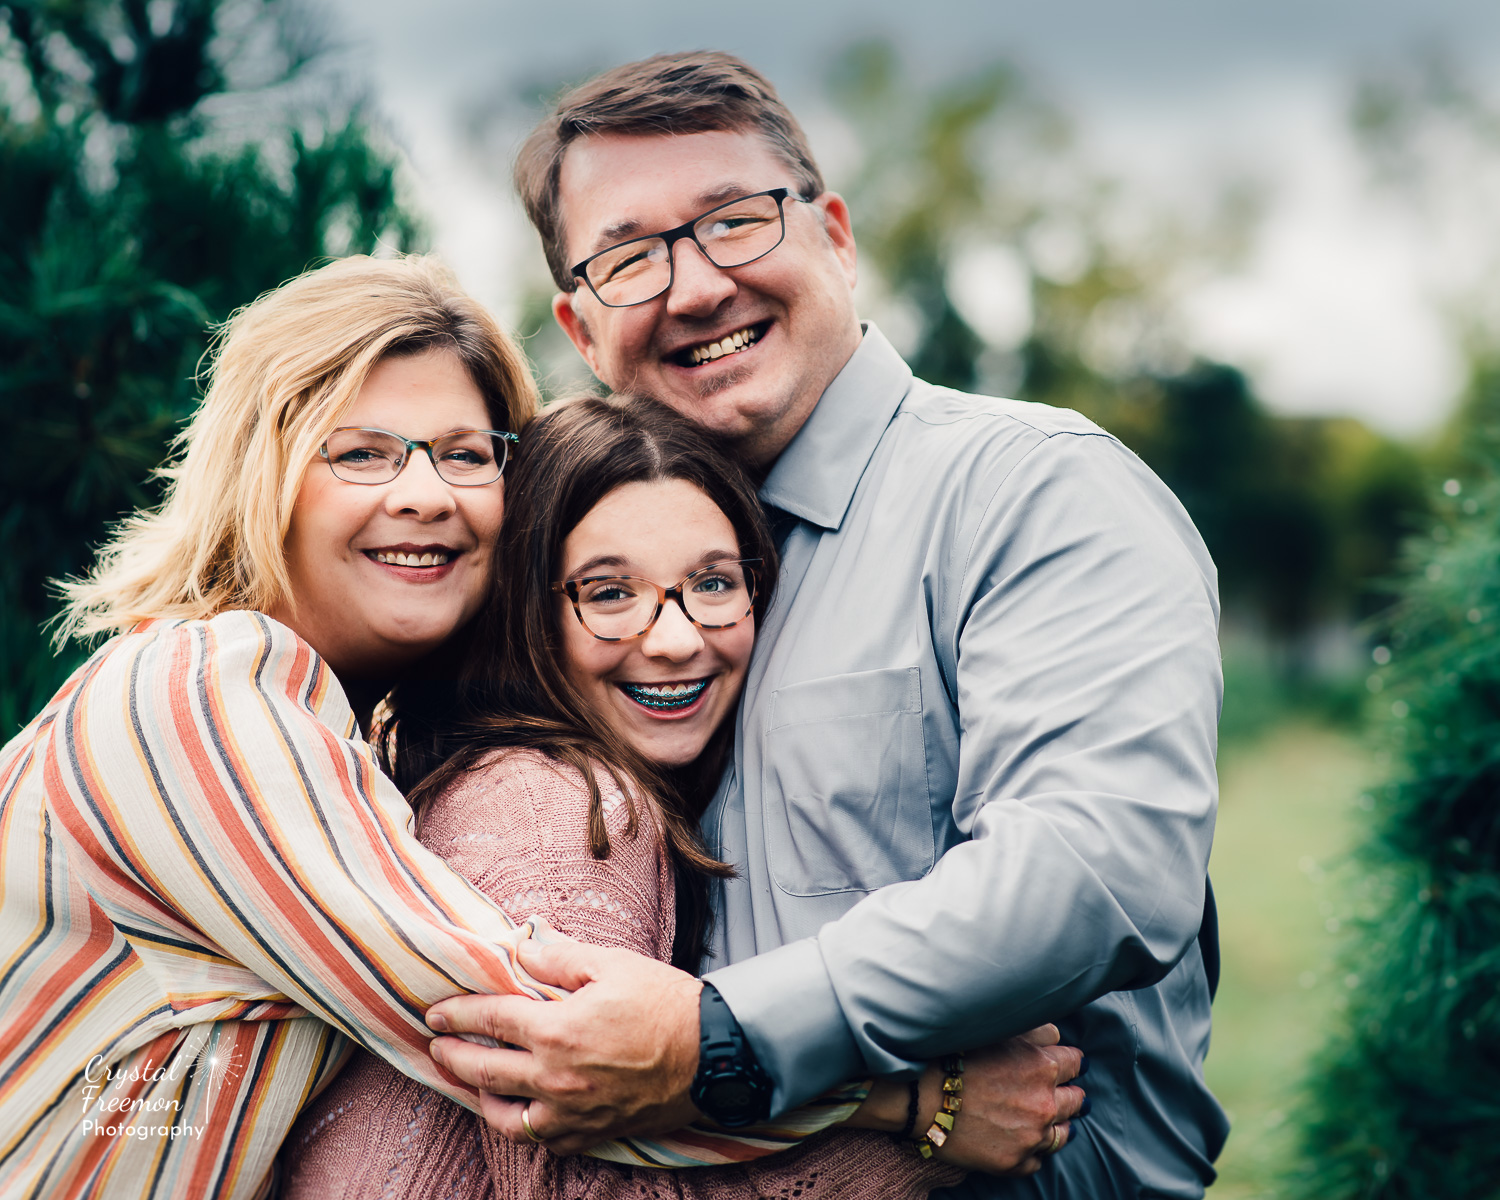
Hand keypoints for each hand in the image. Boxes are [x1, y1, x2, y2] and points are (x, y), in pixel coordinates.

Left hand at [426, 938, 701, 1153]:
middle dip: (452, 1055)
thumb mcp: (612, 964)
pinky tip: (515, 1111)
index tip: (436, 1012)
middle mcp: (555, 1077)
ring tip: (470, 1080)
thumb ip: (560, 958)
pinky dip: (520, 1125)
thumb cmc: (664, 1002)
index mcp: (556, 1030)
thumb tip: (522, 946)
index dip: (457, 1013)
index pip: (490, 1020)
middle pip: (484, 1069)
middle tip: (437, 1045)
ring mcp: (571, 1111)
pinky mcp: (591, 1132)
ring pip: (504, 1115)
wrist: (713, 1054)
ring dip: (479, 1096)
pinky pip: (541, 1139)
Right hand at [937, 1026, 1086, 1174]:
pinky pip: (1038, 1160)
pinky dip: (1032, 1150)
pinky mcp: (1015, 1162)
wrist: (919, 1095)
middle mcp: (1045, 1104)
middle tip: (1059, 1093)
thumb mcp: (998, 1031)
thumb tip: (1058, 1038)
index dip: (1070, 1062)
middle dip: (1069, 1093)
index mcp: (1043, 1067)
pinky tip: (1021, 1140)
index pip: (1076, 1063)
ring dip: (1056, 1125)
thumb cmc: (954, 1056)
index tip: (1064, 1065)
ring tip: (1043, 1119)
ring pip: (1063, 1135)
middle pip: (1076, 1101)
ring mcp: (1032, 1137)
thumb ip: (1036, 1032)